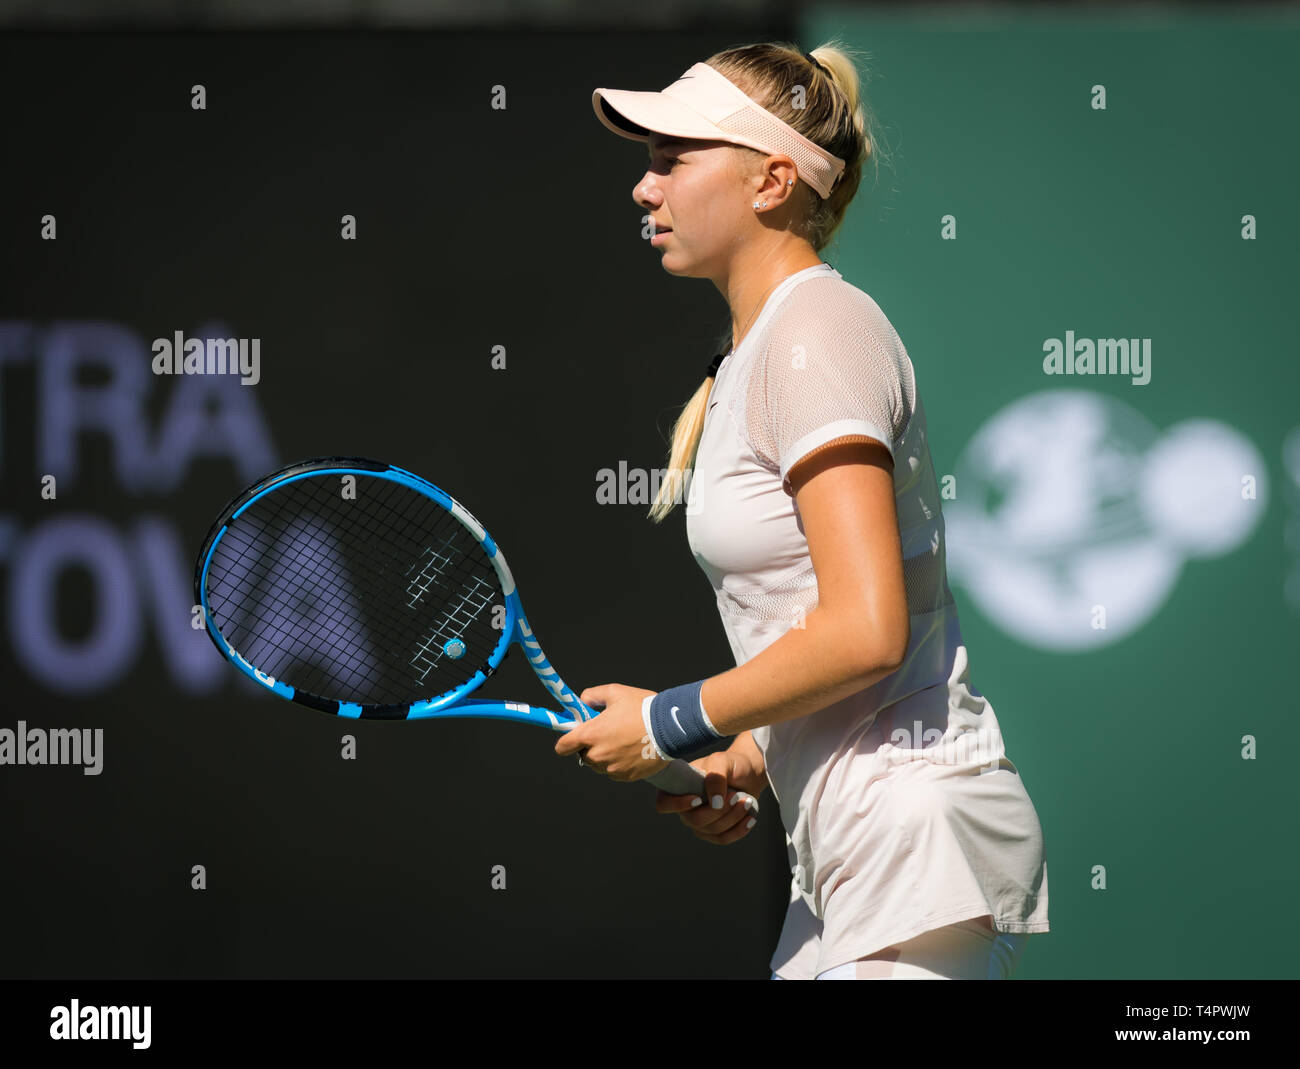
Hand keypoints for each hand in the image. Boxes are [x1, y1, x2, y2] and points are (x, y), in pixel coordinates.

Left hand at [553, 683, 668, 781]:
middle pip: (583, 755)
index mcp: (591, 734)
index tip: (572, 738)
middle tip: (607, 734)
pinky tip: (631, 751)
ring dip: (604, 756)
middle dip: (590, 746)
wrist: (670, 727)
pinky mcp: (625, 776)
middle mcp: (598, 754)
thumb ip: (592, 696)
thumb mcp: (615, 692)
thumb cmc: (643, 708)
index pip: (563, 746)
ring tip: (622, 742)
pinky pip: (614, 772)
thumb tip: (584, 702)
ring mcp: (612, 768)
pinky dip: (619, 764)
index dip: (566, 741)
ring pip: (599, 765)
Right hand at [655, 748, 765, 844]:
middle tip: (735, 795)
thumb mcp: (722, 761)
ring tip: (746, 801)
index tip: (699, 798)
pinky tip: (749, 818)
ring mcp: (699, 822)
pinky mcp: (714, 832)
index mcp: (678, 787)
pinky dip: (739, 830)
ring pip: (712, 831)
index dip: (678, 805)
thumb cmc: (730, 764)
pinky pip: (723, 839)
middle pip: (695, 820)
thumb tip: (714, 803)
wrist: (748, 773)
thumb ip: (715, 777)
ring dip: (733, 816)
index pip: (664, 803)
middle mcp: (685, 807)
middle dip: (719, 810)